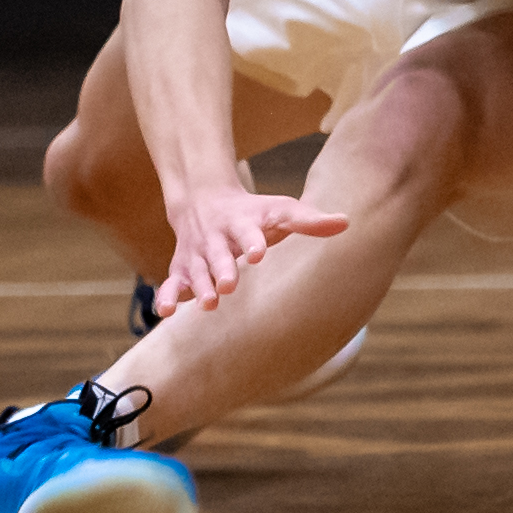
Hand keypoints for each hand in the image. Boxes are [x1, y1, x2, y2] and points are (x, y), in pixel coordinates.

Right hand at [157, 182, 349, 315]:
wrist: (203, 200)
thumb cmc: (252, 212)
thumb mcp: (279, 210)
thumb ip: (309, 221)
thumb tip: (347, 222)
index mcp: (242, 223)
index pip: (249, 232)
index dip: (253, 241)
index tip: (260, 252)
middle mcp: (217, 239)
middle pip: (220, 254)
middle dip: (224, 269)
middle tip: (231, 285)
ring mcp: (197, 255)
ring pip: (197, 272)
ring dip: (201, 287)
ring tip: (210, 303)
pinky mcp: (181, 269)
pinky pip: (171, 284)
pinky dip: (167, 297)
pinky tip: (166, 312)